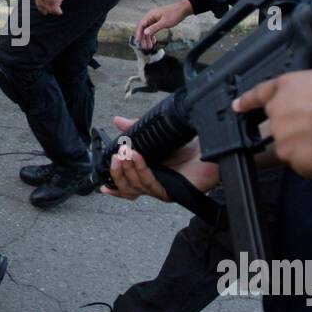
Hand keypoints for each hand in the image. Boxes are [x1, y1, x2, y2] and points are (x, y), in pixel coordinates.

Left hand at [35, 0, 66, 15]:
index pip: (38, 3)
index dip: (40, 8)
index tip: (43, 10)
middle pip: (43, 7)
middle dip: (46, 11)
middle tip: (48, 13)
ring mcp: (48, 0)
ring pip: (50, 9)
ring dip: (53, 11)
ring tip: (57, 12)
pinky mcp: (54, 2)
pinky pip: (56, 10)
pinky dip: (58, 11)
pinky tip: (60, 12)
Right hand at [102, 117, 219, 201]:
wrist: (211, 146)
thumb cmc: (189, 144)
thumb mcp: (157, 134)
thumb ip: (136, 129)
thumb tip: (117, 121)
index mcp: (148, 173)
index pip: (127, 185)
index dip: (113, 186)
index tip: (100, 185)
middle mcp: (153, 183)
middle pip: (127, 188)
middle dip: (117, 173)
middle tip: (114, 156)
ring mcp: (162, 188)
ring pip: (136, 186)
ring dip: (128, 169)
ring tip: (125, 153)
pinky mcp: (171, 191)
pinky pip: (151, 184)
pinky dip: (142, 170)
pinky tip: (138, 158)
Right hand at [135, 0, 192, 48]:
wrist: (183, 9)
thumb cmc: (175, 13)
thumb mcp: (164, 23)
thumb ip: (154, 28)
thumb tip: (145, 33)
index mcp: (151, 15)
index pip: (141, 25)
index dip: (139, 33)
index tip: (138, 41)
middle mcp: (151, 16)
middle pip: (144, 28)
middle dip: (144, 38)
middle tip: (145, 46)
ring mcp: (155, 19)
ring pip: (148, 30)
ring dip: (148, 38)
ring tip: (150, 46)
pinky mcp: (158, 21)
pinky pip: (153, 29)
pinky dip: (153, 35)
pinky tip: (154, 41)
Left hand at [234, 68, 311, 179]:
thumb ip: (306, 90)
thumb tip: (310, 100)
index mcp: (285, 88)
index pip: (259, 94)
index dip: (247, 101)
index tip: (237, 107)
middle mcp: (277, 112)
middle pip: (277, 125)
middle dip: (293, 128)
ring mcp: (281, 137)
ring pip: (289, 146)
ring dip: (304, 146)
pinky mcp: (291, 158)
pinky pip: (301, 163)